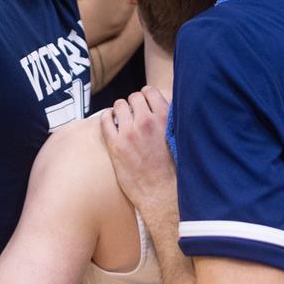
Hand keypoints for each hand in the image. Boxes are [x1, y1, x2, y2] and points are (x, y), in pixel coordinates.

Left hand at [100, 87, 175, 212]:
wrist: (161, 192)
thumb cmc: (172, 168)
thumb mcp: (178, 137)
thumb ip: (170, 119)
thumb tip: (163, 106)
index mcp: (164, 118)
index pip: (150, 91)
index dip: (146, 96)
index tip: (145, 103)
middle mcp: (146, 121)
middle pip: (133, 97)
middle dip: (133, 103)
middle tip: (133, 113)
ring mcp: (129, 132)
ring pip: (119, 105)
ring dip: (120, 110)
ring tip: (122, 119)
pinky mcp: (115, 145)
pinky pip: (105, 120)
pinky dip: (107, 118)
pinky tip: (111, 123)